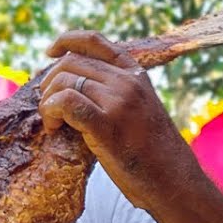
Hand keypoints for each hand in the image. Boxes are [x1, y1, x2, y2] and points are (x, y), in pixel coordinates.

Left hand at [38, 31, 196, 212]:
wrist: (174, 181)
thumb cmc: (154, 154)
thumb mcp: (141, 110)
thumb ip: (116, 93)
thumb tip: (77, 87)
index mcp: (136, 74)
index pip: (94, 41)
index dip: (66, 41)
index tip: (50, 53)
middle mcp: (127, 82)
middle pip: (71, 63)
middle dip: (50, 83)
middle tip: (49, 108)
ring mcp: (118, 101)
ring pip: (64, 82)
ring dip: (48, 102)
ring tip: (53, 123)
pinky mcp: (107, 125)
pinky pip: (66, 103)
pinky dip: (51, 112)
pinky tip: (54, 128)